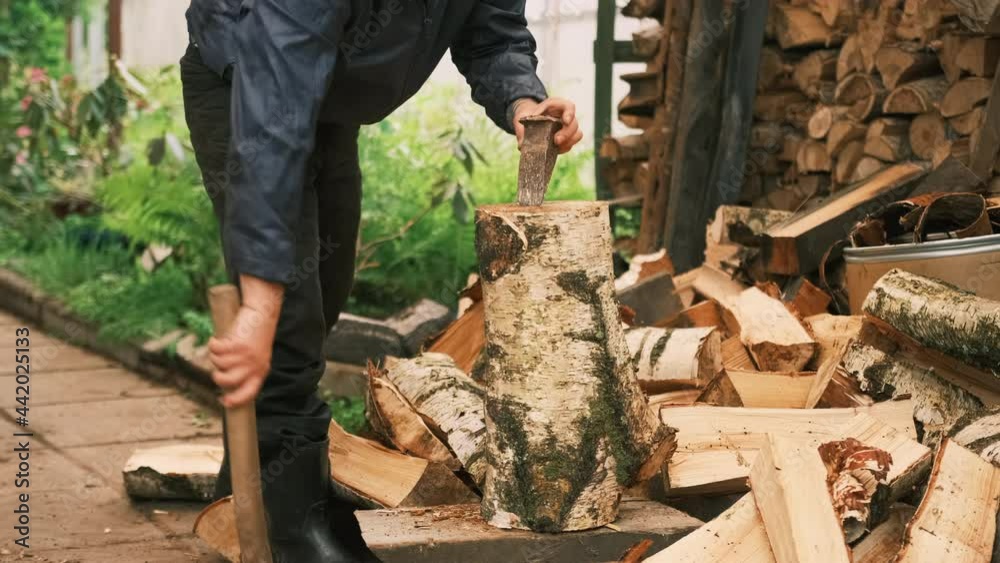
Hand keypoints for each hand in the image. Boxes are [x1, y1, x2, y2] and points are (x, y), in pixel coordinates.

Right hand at [209, 275, 282, 407]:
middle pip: (227, 381)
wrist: (262, 313)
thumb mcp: (257, 356)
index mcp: (261, 371)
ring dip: (215, 355)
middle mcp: (253, 366)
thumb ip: (247, 369)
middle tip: (217, 366)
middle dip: (217, 375)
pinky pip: (215, 350)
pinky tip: (216, 339)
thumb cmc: (256, 335)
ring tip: (220, 346)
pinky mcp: (237, 345)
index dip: (235, 400)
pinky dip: (212, 343)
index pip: (249, 393)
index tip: (223, 401)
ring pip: (218, 364)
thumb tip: (226, 382)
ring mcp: (245, 356)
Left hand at [513, 97, 583, 153]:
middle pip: (574, 123)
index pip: (568, 106)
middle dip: (567, 133)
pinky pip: (570, 144)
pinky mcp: (565, 140)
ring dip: (568, 141)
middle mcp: (564, 117)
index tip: (566, 121)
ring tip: (556, 146)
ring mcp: (566, 129)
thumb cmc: (527, 118)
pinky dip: (564, 147)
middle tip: (556, 140)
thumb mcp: (522, 119)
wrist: (527, 122)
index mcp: (556, 107)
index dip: (570, 113)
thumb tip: (522, 145)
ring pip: (577, 134)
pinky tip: (555, 149)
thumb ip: (522, 130)